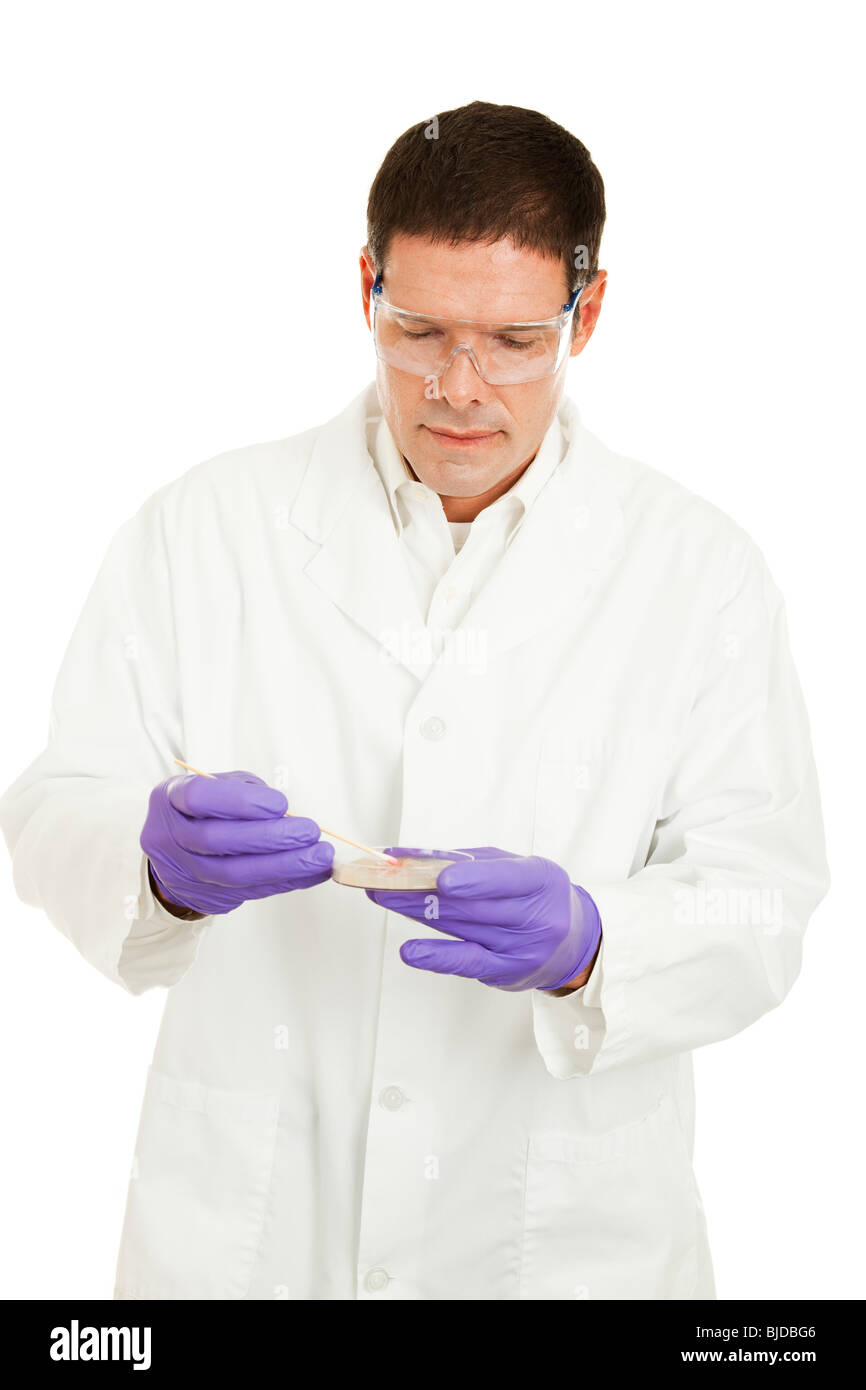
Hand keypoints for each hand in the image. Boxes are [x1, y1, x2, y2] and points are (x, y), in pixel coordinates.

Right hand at [141, 771, 333, 915]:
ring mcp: (186, 871)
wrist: (174, 852)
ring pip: (235, 874)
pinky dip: (287, 881)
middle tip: (309, 831)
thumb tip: (285, 814)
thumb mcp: (218, 786)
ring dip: (284, 865)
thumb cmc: (204, 810)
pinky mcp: (207, 895)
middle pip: (218, 841)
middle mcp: (172, 837)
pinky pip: (251, 891)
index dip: (241, 801)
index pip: (199, 797)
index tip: (280, 804)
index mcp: (171, 799)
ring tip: (319, 856)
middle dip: (270, 837)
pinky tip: (313, 872)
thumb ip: (247, 791)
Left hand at [365, 846, 600, 991]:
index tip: (440, 878)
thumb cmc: (537, 896)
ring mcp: (521, 949)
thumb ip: (475, 861)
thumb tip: (418, 857)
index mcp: (541, 880)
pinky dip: (436, 956)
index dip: (474, 879)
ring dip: (416, 911)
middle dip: (421, 890)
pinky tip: (411, 951)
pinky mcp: (505, 973)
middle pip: (472, 905)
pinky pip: (467, 963)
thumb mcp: (520, 868)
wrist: (574, 942)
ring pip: (462, 928)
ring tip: (383, 896)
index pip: (507, 879)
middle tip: (383, 878)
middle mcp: (535, 918)